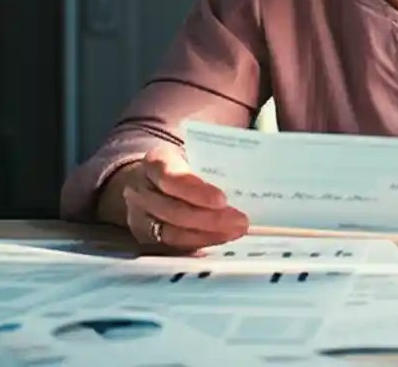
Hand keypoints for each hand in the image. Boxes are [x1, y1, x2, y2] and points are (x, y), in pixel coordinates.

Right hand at [119, 145, 248, 252]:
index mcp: (155, 162)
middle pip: (173, 210)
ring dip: (208, 235)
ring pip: (172, 233)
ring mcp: (142, 218)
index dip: (195, 190)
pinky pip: (174, 246)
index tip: (223, 199)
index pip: (170, 176)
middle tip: (241, 221)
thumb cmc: (186, 162)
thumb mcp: (197, 150)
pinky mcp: (149, 238)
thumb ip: (218, 157)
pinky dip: (200, 244)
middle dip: (209, 219)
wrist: (155, 177)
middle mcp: (142, 191)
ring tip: (236, 232)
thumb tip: (256, 167)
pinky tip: (222, 240)